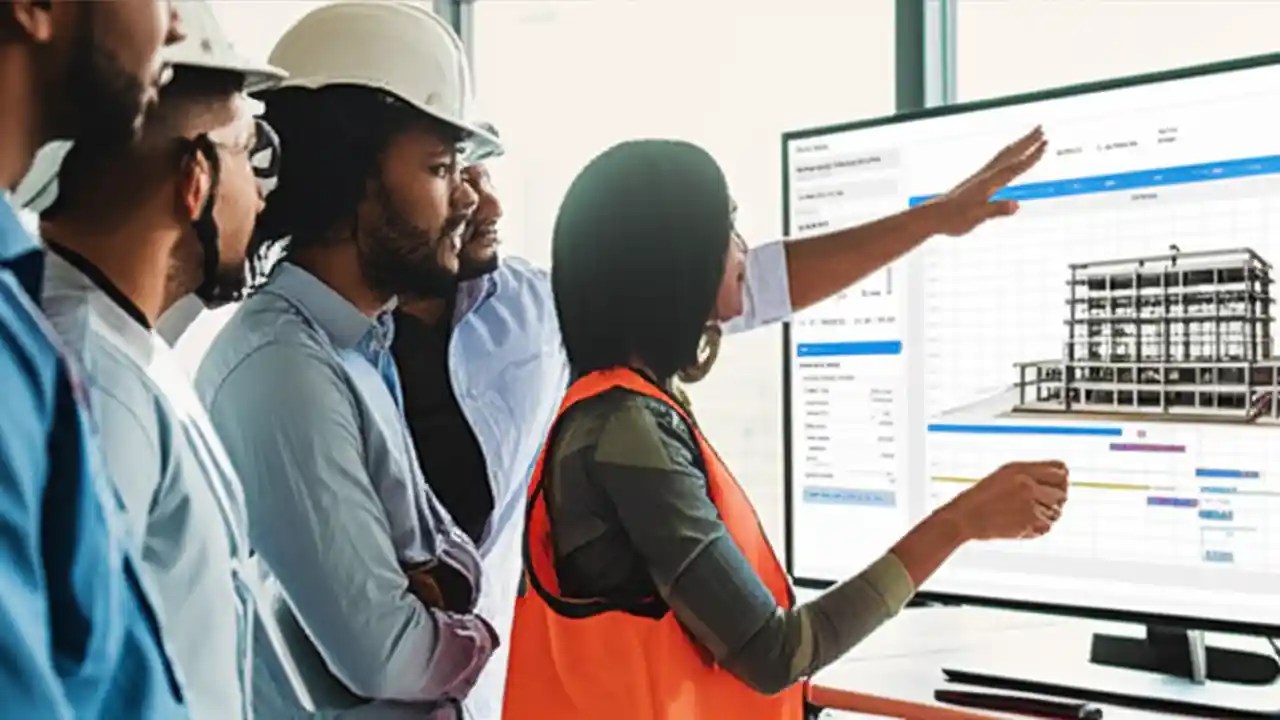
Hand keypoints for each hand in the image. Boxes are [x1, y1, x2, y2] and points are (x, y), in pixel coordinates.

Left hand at [929, 126, 1047, 235]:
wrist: (932, 216)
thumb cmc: (953, 219)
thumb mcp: (977, 217)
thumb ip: (996, 210)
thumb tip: (1017, 205)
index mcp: (988, 183)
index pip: (1015, 167)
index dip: (1031, 157)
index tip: (1044, 144)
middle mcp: (985, 176)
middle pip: (1010, 154)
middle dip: (1027, 142)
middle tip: (1041, 129)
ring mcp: (980, 177)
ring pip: (1003, 156)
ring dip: (1018, 145)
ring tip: (1030, 136)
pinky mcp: (976, 181)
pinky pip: (997, 162)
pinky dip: (1007, 155)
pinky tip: (1009, 157)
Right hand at [943, 460, 1068, 540]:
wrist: (964, 518)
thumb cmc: (982, 496)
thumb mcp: (1004, 474)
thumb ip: (1032, 472)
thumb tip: (1063, 475)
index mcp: (1020, 470)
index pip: (1060, 470)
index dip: (1060, 479)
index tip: (1053, 486)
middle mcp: (1027, 486)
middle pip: (1062, 492)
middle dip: (1055, 498)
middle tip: (1039, 503)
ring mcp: (1030, 506)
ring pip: (1057, 512)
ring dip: (1046, 514)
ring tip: (1026, 513)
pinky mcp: (1028, 525)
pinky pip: (1047, 527)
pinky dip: (1038, 527)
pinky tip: (1022, 523)